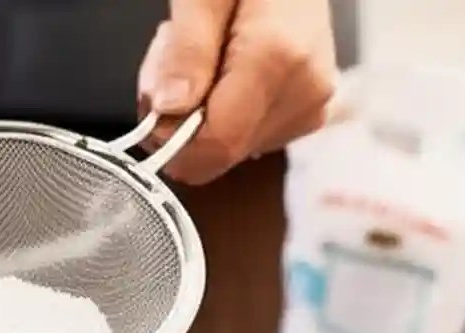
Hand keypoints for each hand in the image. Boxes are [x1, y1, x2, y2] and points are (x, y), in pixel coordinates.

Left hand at [138, 0, 336, 184]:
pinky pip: (246, 135)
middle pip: (219, 150)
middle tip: (174, 58)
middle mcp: (303, 91)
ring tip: (204, 54)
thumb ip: (186, 50)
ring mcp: (310, 105)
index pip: (216, 145)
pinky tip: (225, 67)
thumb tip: (169, 108)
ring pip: (229, 148)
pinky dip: (224, 109)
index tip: (154, 96)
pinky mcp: (307, 112)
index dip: (170, 135)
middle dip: (182, 116)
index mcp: (278, 59)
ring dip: (200, 111)